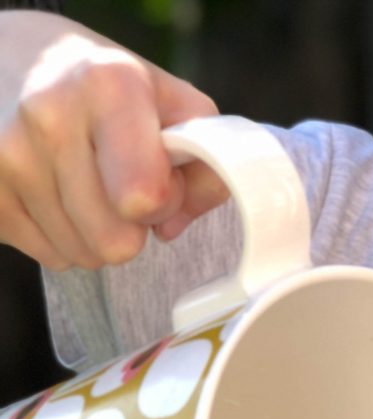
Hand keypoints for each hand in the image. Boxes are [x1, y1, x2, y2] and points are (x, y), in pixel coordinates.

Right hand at [0, 10, 227, 270]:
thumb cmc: (97, 85)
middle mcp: (49, 116)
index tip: (158, 174)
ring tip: (83, 182)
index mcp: (106, 85)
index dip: (164, 200)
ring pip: (84, 256)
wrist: (7, 59)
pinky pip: (52, 257)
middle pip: (117, 244)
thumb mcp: (164, 98)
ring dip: (96, 232)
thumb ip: (204, 159)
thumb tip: (177, 223)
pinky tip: (54, 191)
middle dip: (131, 224)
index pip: (144, 196)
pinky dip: (62, 234)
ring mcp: (9, 157)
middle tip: (118, 182)